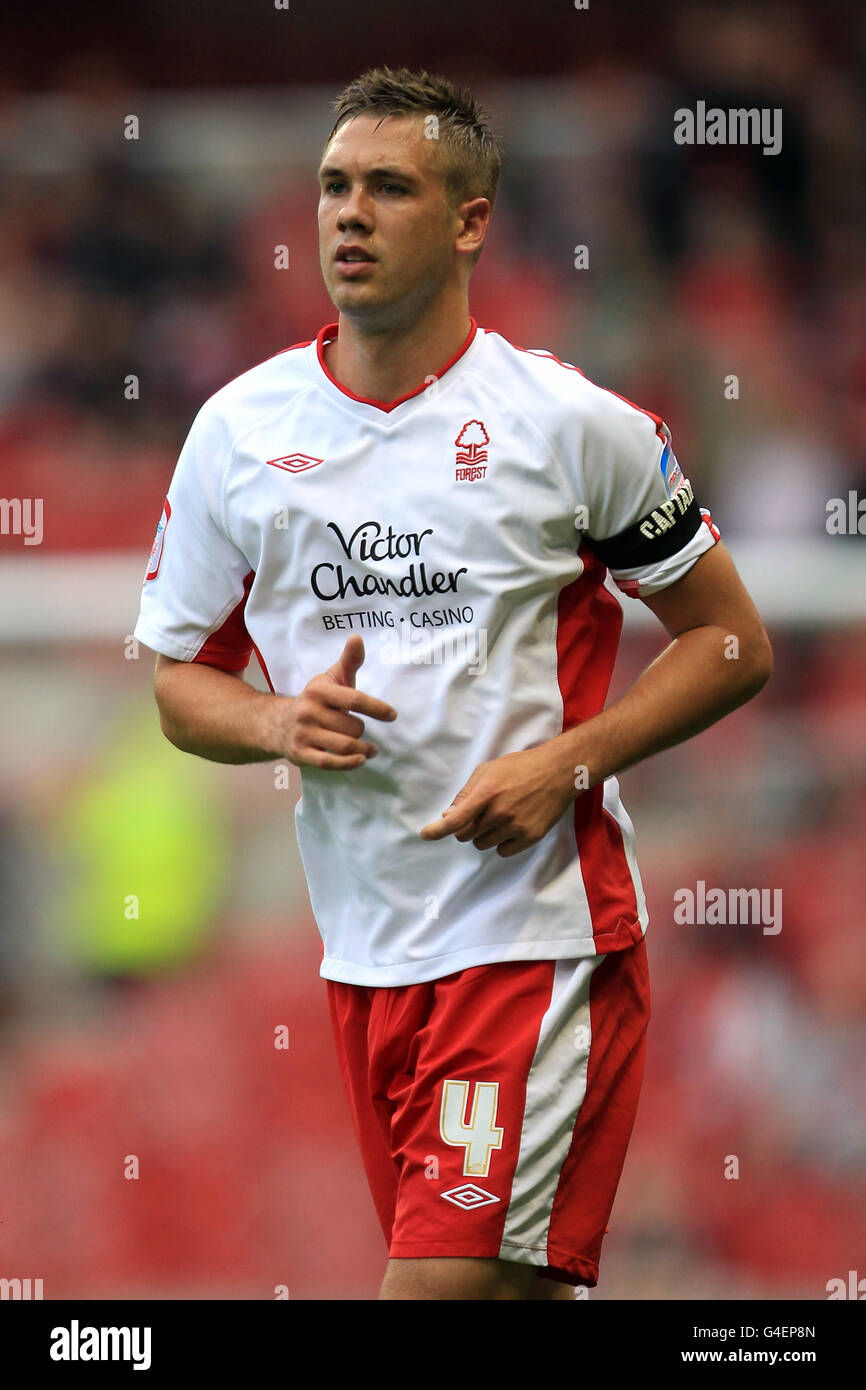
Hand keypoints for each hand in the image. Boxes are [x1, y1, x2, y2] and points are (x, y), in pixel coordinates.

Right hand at [281, 634, 396, 769]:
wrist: (278, 723)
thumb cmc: (316, 700)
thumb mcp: (331, 678)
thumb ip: (349, 660)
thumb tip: (357, 638)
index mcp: (318, 691)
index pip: (354, 700)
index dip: (376, 708)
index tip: (392, 715)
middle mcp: (309, 712)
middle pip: (353, 727)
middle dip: (362, 730)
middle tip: (361, 731)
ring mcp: (304, 734)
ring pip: (345, 746)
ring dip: (363, 749)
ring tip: (370, 749)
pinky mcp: (301, 754)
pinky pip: (330, 763)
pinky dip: (349, 764)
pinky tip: (361, 760)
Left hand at [419, 743, 577, 856]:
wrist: (558, 772)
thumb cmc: (521, 767)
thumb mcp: (489, 770)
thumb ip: (467, 793)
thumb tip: (449, 816)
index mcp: (487, 793)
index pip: (457, 819)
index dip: (438, 830)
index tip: (425, 835)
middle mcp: (500, 812)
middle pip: (466, 835)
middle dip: (466, 827)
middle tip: (480, 813)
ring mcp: (516, 827)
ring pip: (482, 845)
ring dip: (483, 835)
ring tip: (499, 816)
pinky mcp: (530, 837)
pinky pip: (502, 852)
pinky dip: (501, 843)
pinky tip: (511, 827)